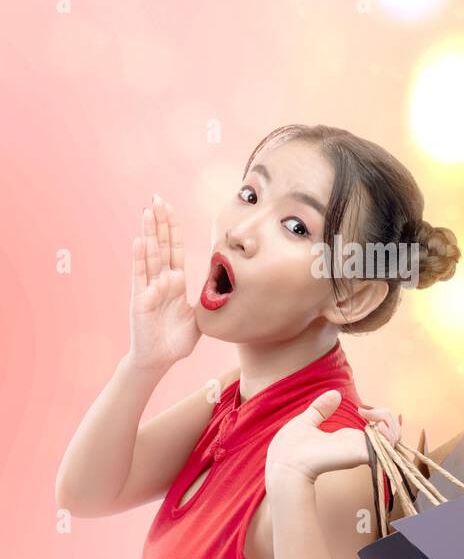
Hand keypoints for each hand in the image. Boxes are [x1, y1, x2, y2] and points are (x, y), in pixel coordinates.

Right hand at [128, 194, 201, 371]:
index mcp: (176, 281)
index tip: (169, 207)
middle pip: (160, 244)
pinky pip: (140, 275)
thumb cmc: (177, 340)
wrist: (159, 360)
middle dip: (159, 221)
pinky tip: (139, 240)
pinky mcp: (140, 298)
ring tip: (147, 211)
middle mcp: (161, 280)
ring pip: (150, 254)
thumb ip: (210, 300)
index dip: (172, 228)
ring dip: (149, 232)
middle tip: (156, 197)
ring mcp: (149, 287)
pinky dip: (140, 258)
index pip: (174, 248)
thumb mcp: (201, 317)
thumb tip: (229, 288)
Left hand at [265, 390, 401, 485]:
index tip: (362, 408)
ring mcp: (362, 450)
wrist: (286, 464)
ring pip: (394, 437)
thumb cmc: (290, 449)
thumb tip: (335, 394)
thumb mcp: (307, 421)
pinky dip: (389, 434)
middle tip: (366, 410)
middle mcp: (358, 445)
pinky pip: (388, 445)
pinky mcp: (362, 454)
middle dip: (387, 416)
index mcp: (347, 439)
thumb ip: (321, 409)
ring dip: (390, 422)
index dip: (379, 416)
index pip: (375, 430)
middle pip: (390, 432)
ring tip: (370, 414)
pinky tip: (376, 424)